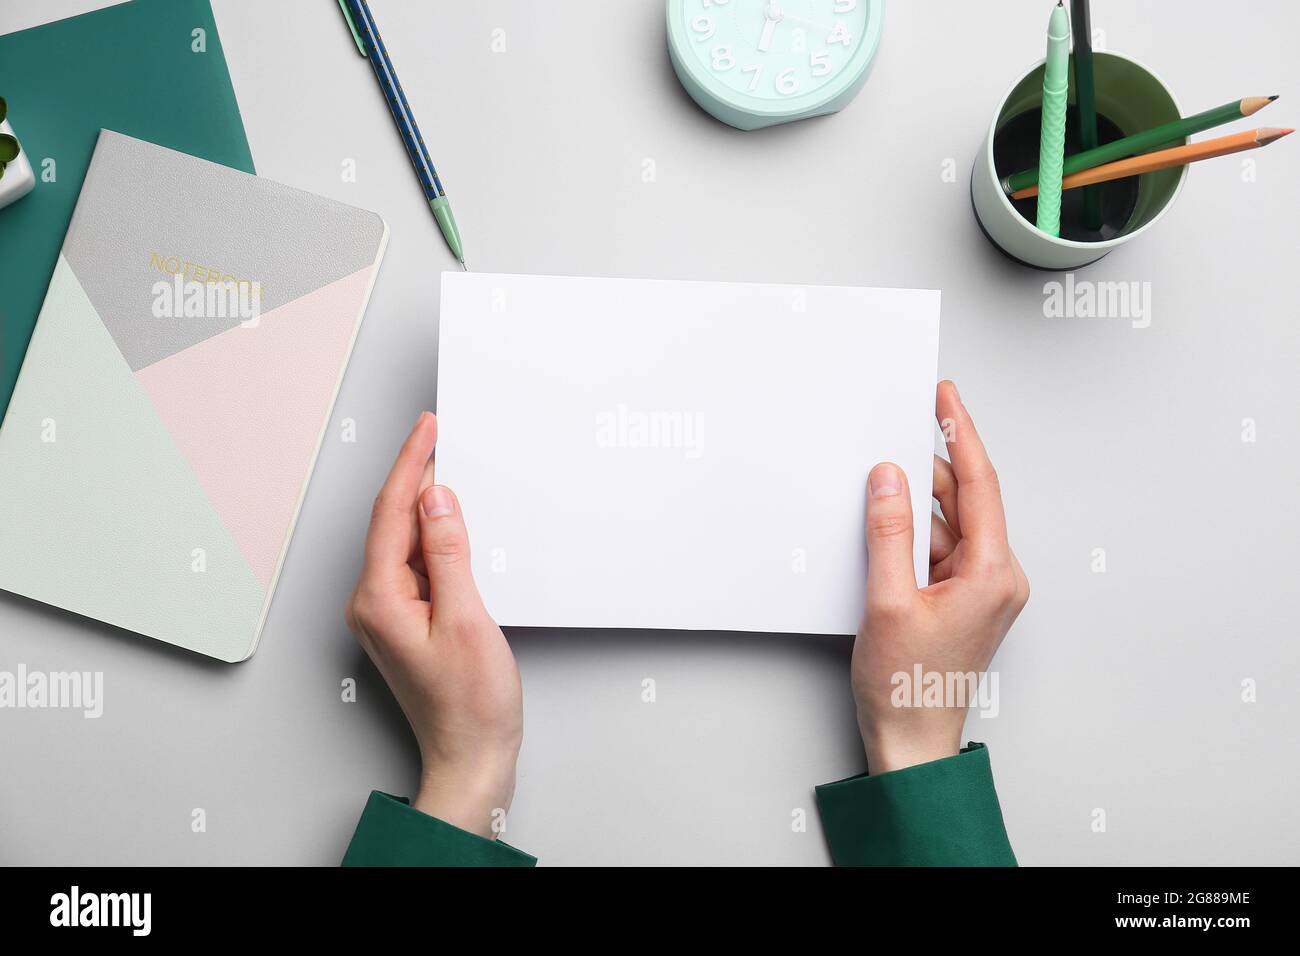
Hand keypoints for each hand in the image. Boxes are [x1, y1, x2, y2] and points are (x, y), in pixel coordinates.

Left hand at [345, 413, 521, 837]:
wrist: (471, 758)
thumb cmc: (470, 705)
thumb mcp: (467, 619)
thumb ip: (449, 554)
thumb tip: (437, 500)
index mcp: (379, 600)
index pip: (391, 513)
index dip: (411, 464)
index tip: (427, 429)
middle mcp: (373, 604)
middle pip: (393, 522)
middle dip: (417, 476)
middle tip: (441, 434)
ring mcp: (387, 613)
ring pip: (405, 542)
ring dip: (427, 507)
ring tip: (451, 469)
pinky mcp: (405, 620)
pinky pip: (416, 564)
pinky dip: (434, 538)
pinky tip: (454, 525)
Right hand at [851, 381, 1028, 772]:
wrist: (911, 741)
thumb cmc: (907, 687)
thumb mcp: (887, 601)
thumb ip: (889, 532)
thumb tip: (889, 478)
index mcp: (993, 573)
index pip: (980, 484)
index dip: (960, 433)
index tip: (945, 397)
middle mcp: (998, 576)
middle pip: (964, 501)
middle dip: (927, 470)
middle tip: (891, 435)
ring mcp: (982, 588)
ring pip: (948, 524)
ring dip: (914, 508)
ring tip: (875, 495)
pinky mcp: (963, 597)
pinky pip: (940, 548)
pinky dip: (913, 535)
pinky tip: (883, 530)